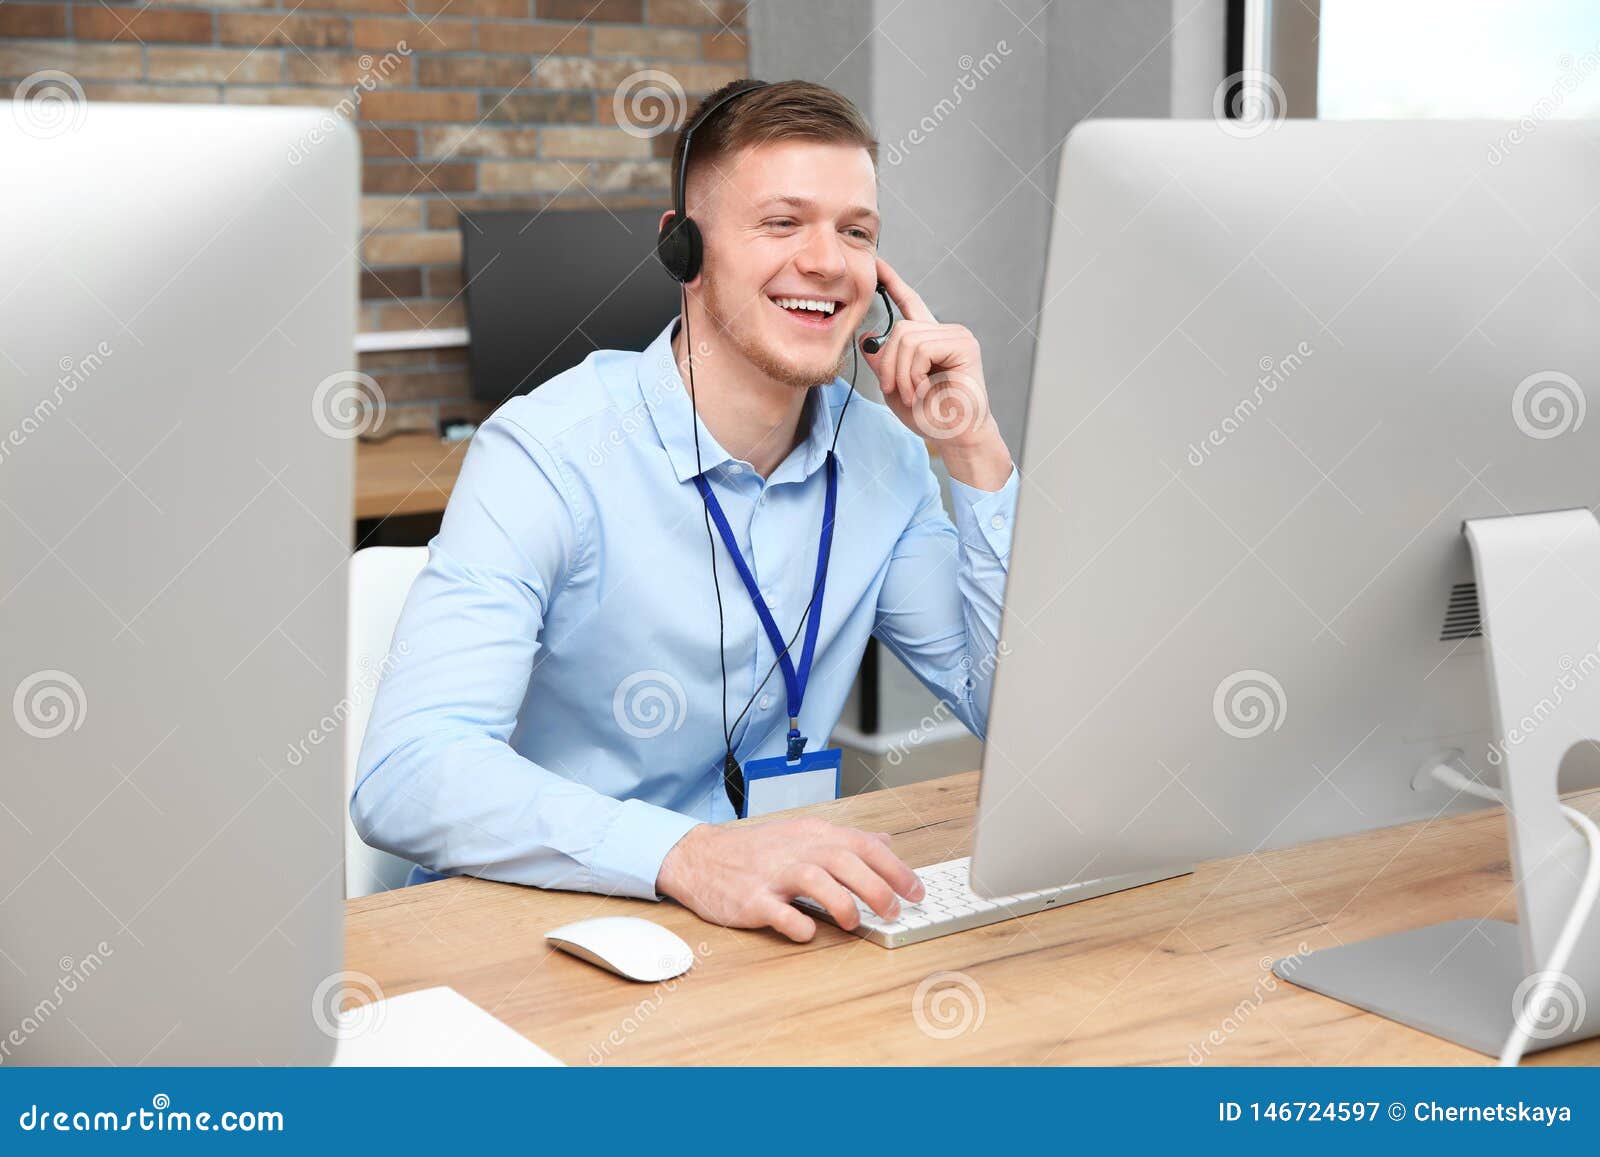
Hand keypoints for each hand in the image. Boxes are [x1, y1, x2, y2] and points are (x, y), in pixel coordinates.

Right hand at [655, 817, 925, 941]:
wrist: (700, 857)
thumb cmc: (757, 851)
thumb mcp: (804, 835)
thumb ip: (846, 840)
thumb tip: (885, 841)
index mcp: (813, 835)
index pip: (863, 844)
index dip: (895, 868)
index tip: (916, 891)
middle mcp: (796, 850)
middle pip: (845, 860)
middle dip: (877, 888)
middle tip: (895, 911)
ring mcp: (772, 875)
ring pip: (815, 880)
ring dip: (842, 904)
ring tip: (854, 922)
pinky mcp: (750, 900)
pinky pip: (778, 913)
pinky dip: (796, 924)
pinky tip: (807, 933)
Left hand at [862, 257, 1011, 489]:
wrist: (955, 435)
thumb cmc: (930, 414)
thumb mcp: (895, 388)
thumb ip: (882, 362)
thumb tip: (866, 339)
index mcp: (928, 339)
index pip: (909, 303)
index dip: (892, 283)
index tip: (877, 264)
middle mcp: (944, 332)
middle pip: (899, 329)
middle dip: (890, 365)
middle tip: (897, 391)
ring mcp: (956, 336)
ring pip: (907, 338)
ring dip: (902, 374)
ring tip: (914, 395)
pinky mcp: (964, 345)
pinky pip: (921, 348)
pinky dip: (914, 374)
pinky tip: (924, 389)